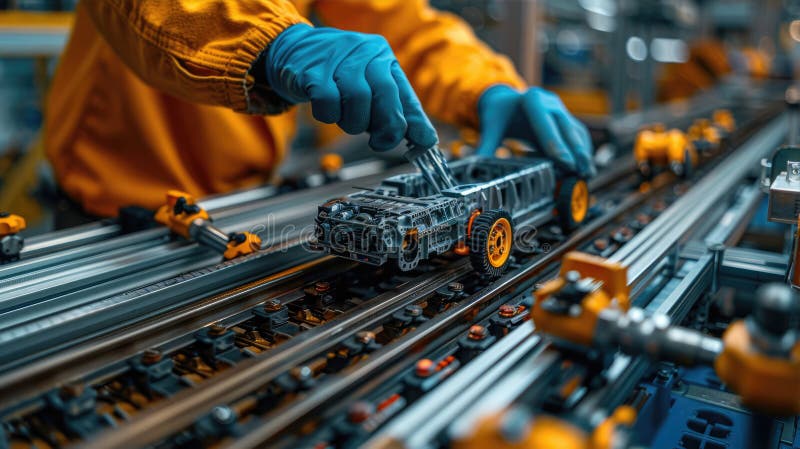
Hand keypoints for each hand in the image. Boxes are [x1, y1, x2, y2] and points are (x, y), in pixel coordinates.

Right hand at [266, 24, 436, 151]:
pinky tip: (327, 110)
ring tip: (346, 118)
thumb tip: (425, 139)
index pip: (405, 94)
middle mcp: (364, 52)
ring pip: (357, 100)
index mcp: (383, 56)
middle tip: (379, 142)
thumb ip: (396, 110)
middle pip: (385, 94)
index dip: (415, 121)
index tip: (424, 143)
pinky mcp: (313, 71)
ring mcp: (338, 59)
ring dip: (353, 122)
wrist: (294, 52)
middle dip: (386, 126)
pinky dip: (329, 115)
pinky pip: (328, 103)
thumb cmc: (338, 75)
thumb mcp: (370, 86)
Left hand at [475, 85, 594, 176]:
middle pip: (566, 127)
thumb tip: (475, 166)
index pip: (545, 121)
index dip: (555, 142)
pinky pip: (577, 135)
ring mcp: (560, 110)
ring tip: (586, 174)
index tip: (563, 162)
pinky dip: (582, 150)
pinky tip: (583, 167)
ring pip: (576, 131)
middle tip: (581, 171)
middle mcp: (550, 102)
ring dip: (583, 153)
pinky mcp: (565, 119)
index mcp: (531, 99)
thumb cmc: (498, 113)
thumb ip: (486, 145)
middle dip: (575, 151)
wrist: (506, 100)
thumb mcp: (490, 126)